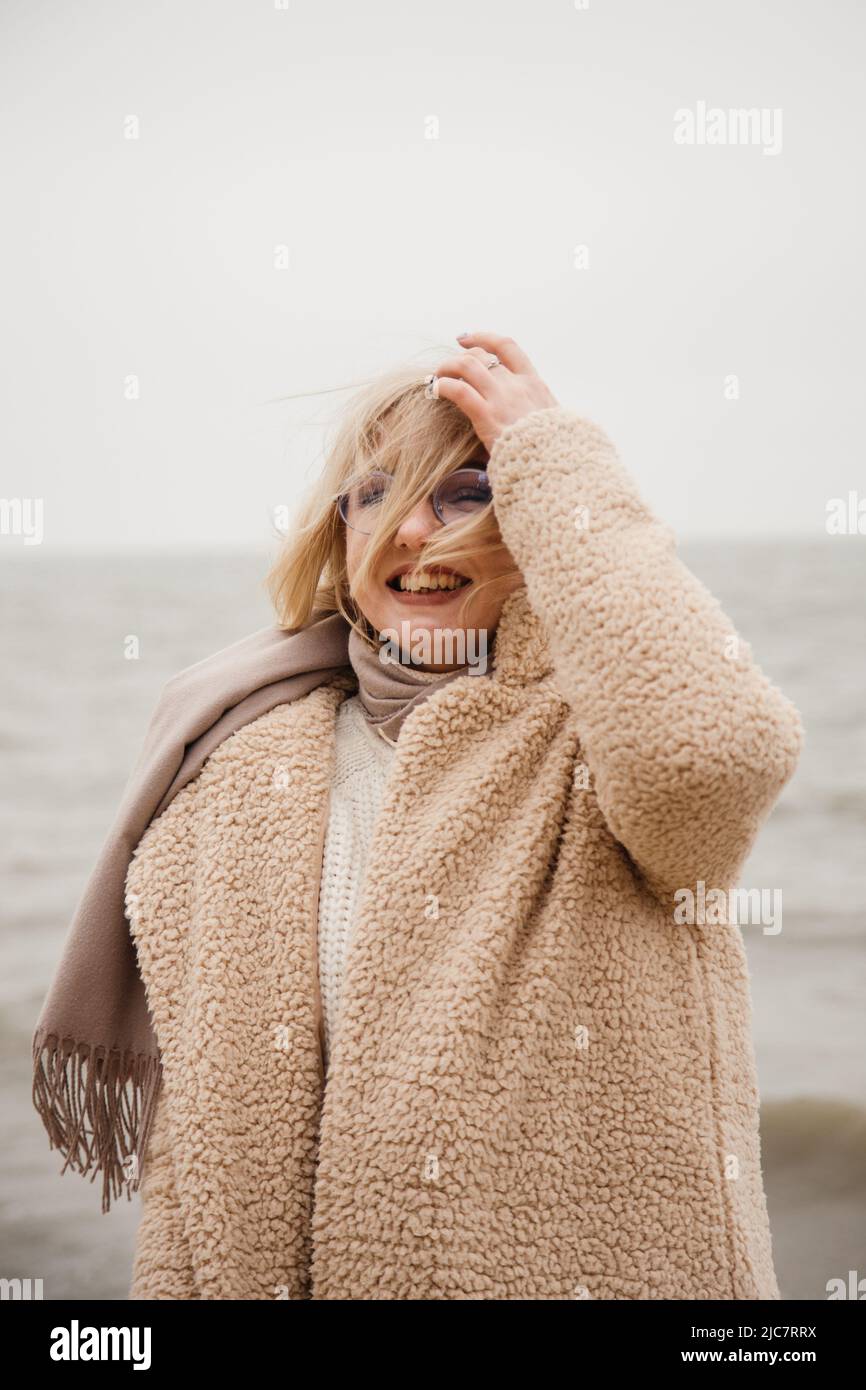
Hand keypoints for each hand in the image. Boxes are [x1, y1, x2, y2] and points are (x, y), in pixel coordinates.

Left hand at [428, 331, 558, 450]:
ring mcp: (502, 398)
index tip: (466, 339)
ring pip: (467, 366)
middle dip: (460, 357)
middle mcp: (517, 385)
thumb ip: (536, 409)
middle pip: (482, 356)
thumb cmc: (552, 450)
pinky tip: (436, 391)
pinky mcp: (487, 416)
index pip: (507, 347)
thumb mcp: (552, 420)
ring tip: (437, 377)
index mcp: (534, 383)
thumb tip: (529, 413)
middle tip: (447, 369)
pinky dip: (443, 386)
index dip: (483, 338)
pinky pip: (459, 390)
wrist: (554, 464)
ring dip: (447, 367)